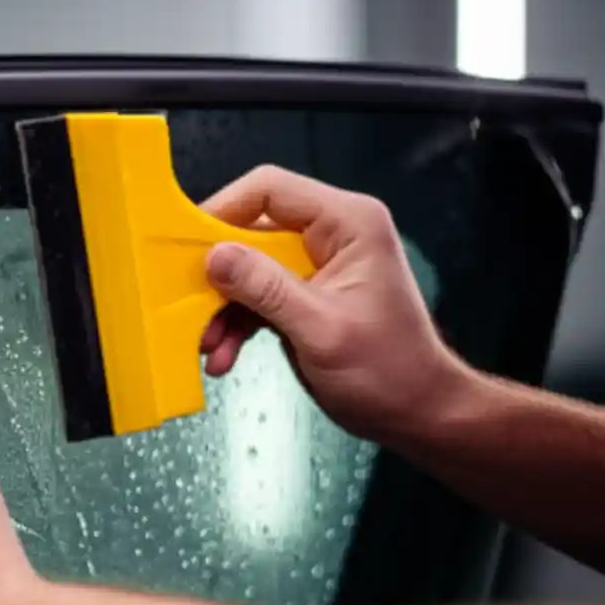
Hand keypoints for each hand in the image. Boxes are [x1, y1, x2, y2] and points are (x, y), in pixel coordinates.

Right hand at [200, 165, 470, 444]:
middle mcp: (329, 234)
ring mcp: (314, 265)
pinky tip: (223, 355)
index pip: (271, 190)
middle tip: (189, 306)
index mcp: (347, 224)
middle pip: (251, 230)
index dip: (224, 210)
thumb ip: (266, 289)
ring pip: (247, 268)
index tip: (188, 246)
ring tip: (208, 346)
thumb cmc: (387, 370)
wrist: (417, 414)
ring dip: (222, 307)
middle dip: (218, 273)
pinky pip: (255, 296)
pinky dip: (235, 323)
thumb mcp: (321, 329)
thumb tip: (214, 256)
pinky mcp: (302, 294)